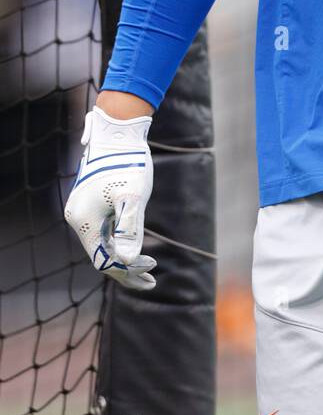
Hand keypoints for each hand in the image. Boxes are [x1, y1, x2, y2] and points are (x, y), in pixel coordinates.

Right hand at [65, 105, 156, 290]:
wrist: (118, 134)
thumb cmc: (128, 163)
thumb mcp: (133, 197)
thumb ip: (129, 228)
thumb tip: (126, 261)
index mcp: (85, 221)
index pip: (103, 260)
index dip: (127, 272)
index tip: (152, 271)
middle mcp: (79, 218)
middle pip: (101, 255)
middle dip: (126, 269)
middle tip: (152, 280)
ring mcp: (83, 210)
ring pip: (102, 243)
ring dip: (124, 257)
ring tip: (148, 267)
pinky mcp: (91, 203)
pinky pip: (103, 231)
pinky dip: (119, 242)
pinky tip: (135, 245)